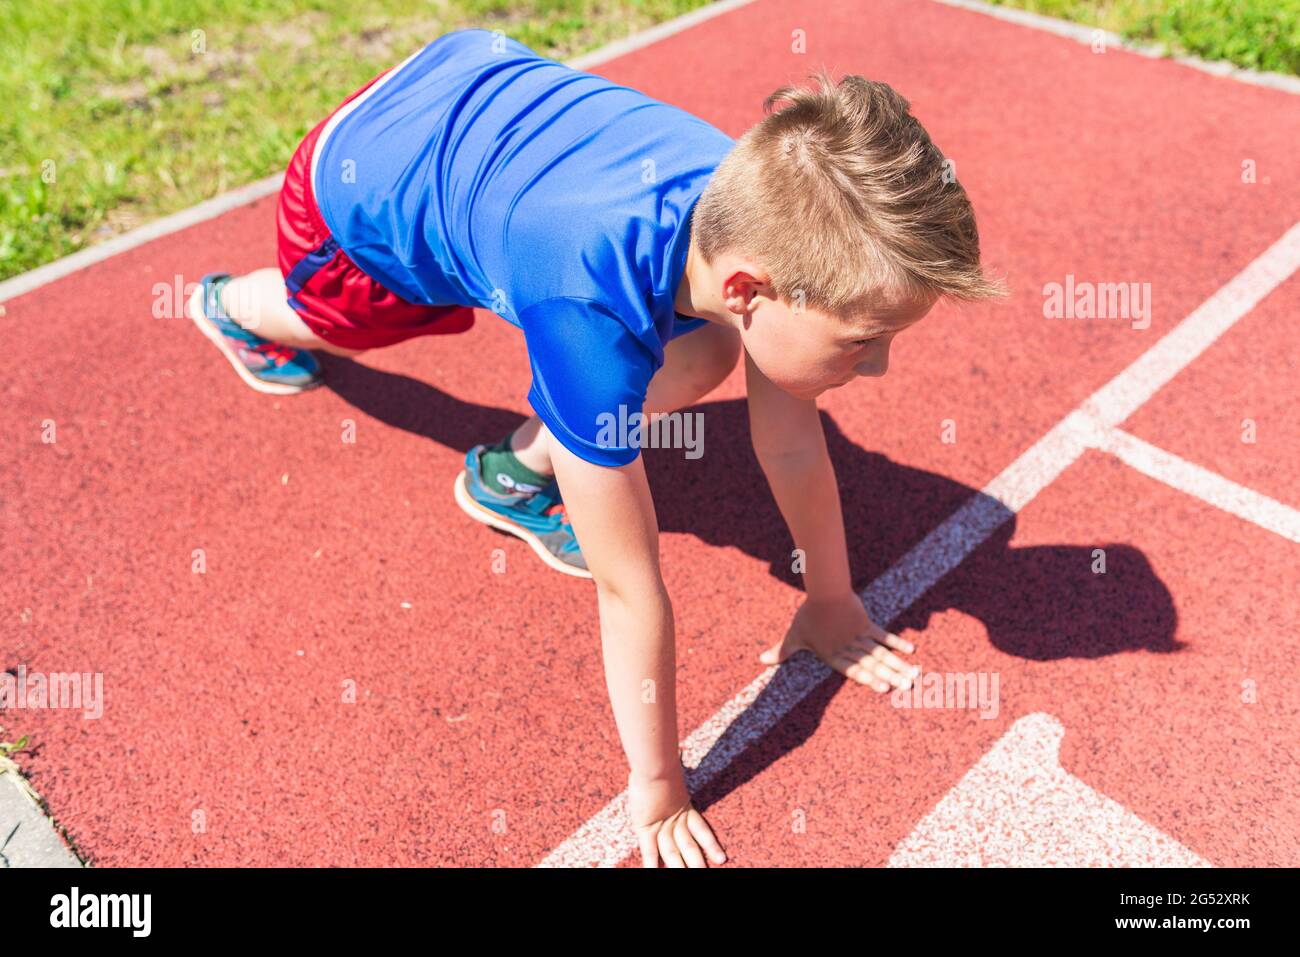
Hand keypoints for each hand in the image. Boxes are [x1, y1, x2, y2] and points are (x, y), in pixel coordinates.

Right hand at [627, 769, 726, 867]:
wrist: (654, 766)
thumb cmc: (662, 765)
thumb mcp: (672, 769)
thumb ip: (677, 764)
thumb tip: (681, 750)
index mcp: (684, 808)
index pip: (702, 831)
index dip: (711, 846)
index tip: (721, 859)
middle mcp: (675, 820)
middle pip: (689, 846)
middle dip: (697, 862)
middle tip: (705, 872)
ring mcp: (661, 825)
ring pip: (672, 853)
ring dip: (679, 867)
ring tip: (691, 876)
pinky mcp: (645, 828)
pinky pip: (649, 850)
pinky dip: (651, 864)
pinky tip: (655, 872)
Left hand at [761, 591, 918, 692]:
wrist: (824, 592)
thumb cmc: (808, 615)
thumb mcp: (794, 635)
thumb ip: (782, 651)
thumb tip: (762, 660)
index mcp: (834, 656)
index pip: (854, 672)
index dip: (870, 680)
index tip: (885, 689)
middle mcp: (850, 648)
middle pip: (874, 665)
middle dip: (892, 676)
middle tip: (908, 686)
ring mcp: (860, 637)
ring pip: (882, 654)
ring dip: (898, 664)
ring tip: (914, 675)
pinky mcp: (866, 624)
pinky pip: (884, 636)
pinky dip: (896, 643)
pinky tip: (910, 651)